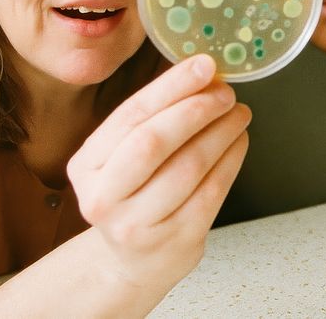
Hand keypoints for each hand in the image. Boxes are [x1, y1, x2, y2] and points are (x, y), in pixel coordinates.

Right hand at [67, 54, 249, 288]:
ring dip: (221, 132)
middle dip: (197, 109)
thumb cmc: (134, 193)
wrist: (134, 260)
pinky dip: (231, 159)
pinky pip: (211, 191)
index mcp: (86, 166)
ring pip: (188, 166)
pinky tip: (239, 141)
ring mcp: (138, 225)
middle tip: (226, 92)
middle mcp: (104, 198)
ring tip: (239, 113)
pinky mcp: (176, 241)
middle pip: (154, 142)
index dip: (172, 86)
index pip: (131, 115)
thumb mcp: (123, 155)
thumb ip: (154, 116)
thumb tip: (202, 72)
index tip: (204, 65)